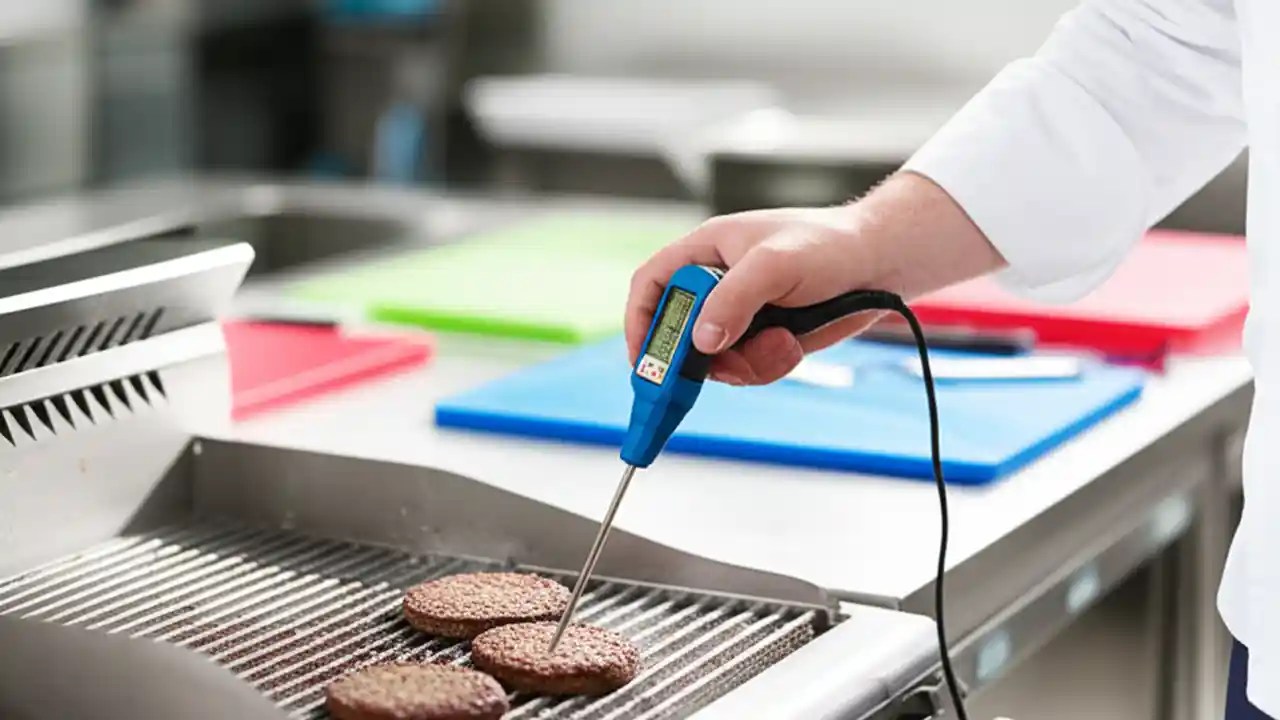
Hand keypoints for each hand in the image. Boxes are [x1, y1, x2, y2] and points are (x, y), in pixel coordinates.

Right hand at [624, 173, 1001, 384]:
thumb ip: (732, 300)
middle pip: (679, 332)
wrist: (881, 265)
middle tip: (711, 373)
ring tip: (780, 343)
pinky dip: (768, 365)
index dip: (640, 321)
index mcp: (706, 252)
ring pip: (715, 360)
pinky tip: (792, 345)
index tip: (643, 360)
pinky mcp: (764, 338)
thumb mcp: (775, 265)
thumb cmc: (830, 244)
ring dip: (745, 363)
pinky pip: (748, 368)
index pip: (652, 284)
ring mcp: (741, 314)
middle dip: (695, 358)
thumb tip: (700, 341)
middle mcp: (718, 285)